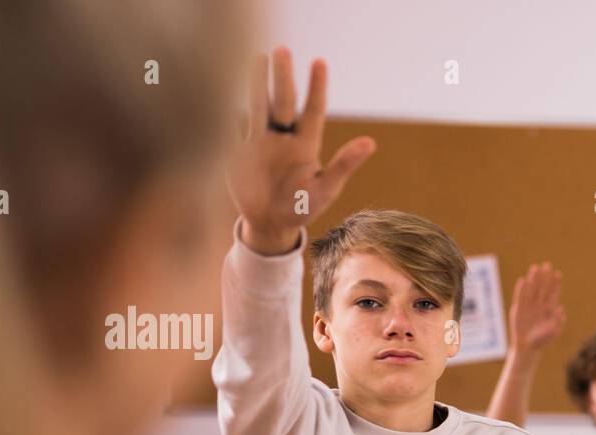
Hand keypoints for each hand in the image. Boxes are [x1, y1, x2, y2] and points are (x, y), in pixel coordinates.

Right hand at [226, 48, 376, 253]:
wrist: (270, 223)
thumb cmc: (303, 207)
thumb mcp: (326, 190)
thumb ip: (344, 165)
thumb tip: (370, 143)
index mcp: (306, 144)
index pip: (313, 110)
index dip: (317, 87)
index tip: (320, 62)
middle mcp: (283, 137)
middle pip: (283, 101)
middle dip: (282, 76)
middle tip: (281, 49)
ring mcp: (260, 141)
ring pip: (258, 105)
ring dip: (257, 83)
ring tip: (256, 56)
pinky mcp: (239, 150)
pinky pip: (233, 127)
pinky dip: (229, 113)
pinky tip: (225, 96)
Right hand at [508, 262, 565, 354]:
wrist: (527, 347)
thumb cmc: (542, 341)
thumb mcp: (553, 332)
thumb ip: (557, 321)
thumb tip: (561, 308)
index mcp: (549, 309)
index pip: (553, 293)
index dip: (555, 284)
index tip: (558, 274)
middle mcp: (539, 305)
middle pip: (542, 288)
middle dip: (545, 277)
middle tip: (547, 264)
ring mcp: (529, 306)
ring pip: (532, 289)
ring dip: (533, 279)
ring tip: (535, 267)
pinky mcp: (518, 308)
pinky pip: (520, 296)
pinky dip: (521, 289)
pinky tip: (523, 280)